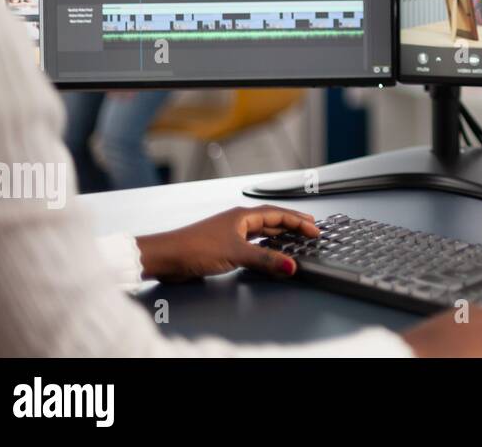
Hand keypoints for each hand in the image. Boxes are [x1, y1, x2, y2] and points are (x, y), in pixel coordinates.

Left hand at [136, 206, 319, 281]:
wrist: (167, 256)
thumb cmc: (195, 247)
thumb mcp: (236, 254)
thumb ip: (266, 260)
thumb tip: (291, 265)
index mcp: (243, 216)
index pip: (279, 215)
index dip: (299, 222)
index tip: (315, 229)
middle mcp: (239, 221)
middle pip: (273, 221)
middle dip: (293, 225)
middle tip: (310, 230)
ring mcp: (231, 233)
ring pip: (262, 232)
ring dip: (280, 236)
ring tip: (295, 239)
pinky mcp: (224, 246)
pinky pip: (253, 243)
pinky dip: (265, 247)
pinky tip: (268, 253)